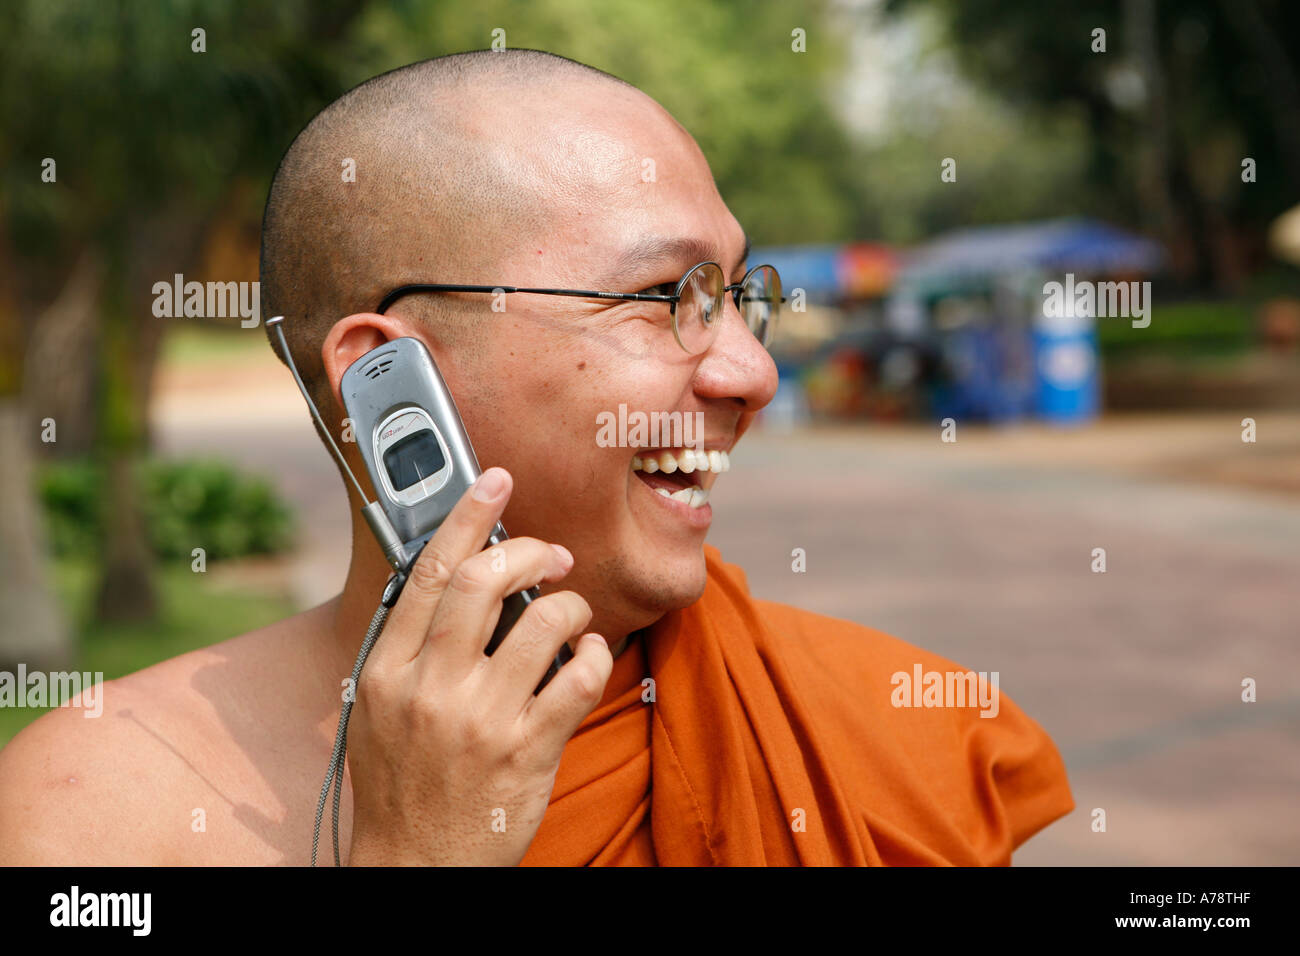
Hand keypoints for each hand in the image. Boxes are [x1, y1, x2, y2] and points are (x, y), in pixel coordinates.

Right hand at [344, 467, 611, 864]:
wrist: (415, 868)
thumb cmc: (401, 782)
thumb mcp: (378, 709)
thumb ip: (409, 645)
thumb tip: (452, 577)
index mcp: (387, 670)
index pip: (429, 571)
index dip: (467, 515)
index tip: (495, 480)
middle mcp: (431, 689)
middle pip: (486, 581)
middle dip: (530, 550)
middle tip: (552, 555)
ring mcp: (482, 720)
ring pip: (545, 620)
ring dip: (570, 605)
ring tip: (570, 616)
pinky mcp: (529, 750)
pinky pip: (578, 676)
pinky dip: (594, 654)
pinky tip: (587, 658)